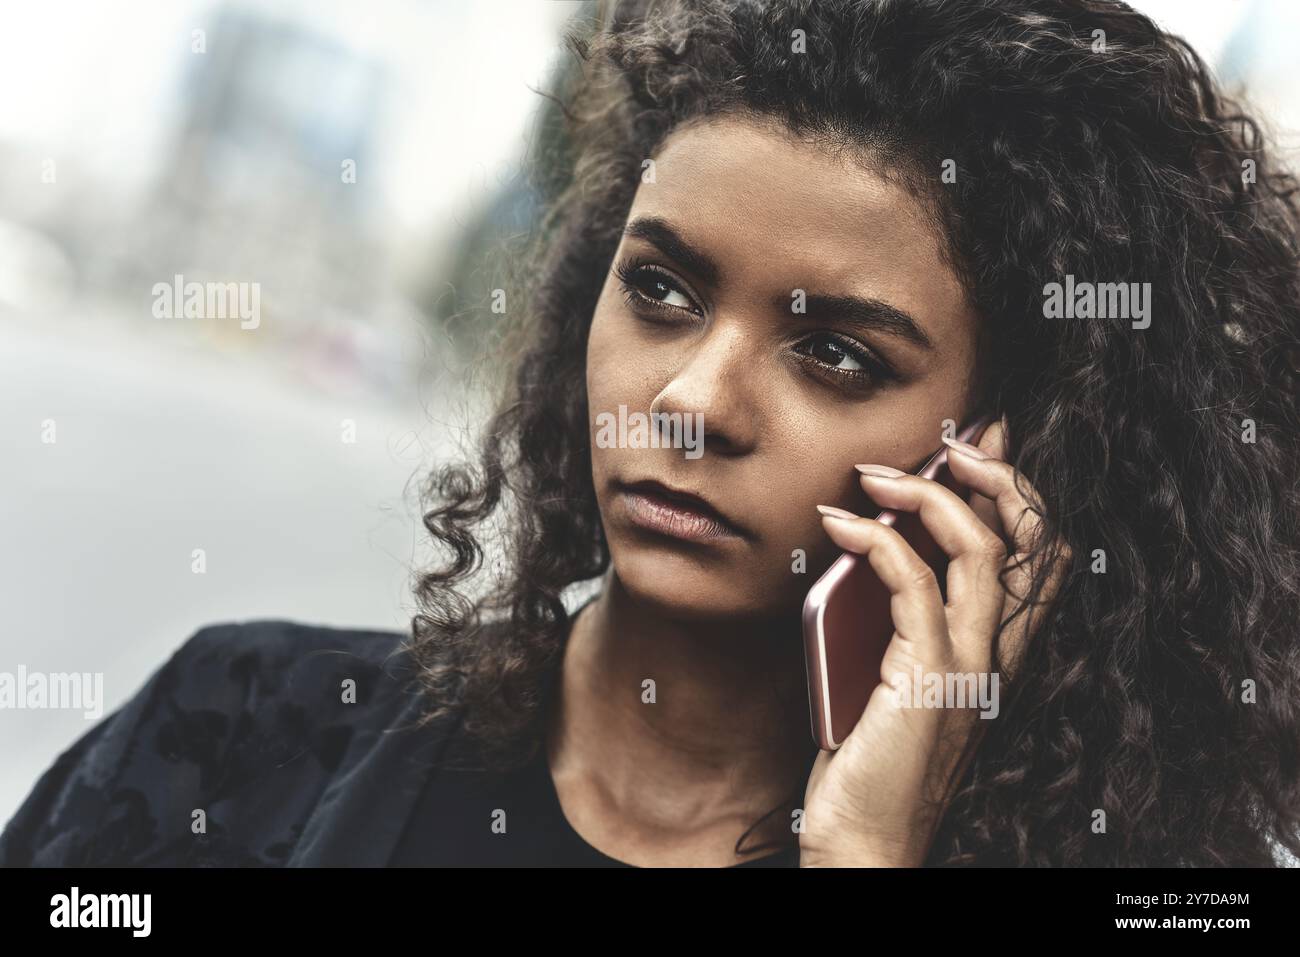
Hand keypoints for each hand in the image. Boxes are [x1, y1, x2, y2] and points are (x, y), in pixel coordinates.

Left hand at [798, 418, 1069, 866]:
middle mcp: (999, 659)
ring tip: (877, 472)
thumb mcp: (887, 671)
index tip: (974, 447)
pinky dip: (875, 540)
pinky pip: (913, 586)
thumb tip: (870, 544)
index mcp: (997, 654)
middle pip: (1036, 542)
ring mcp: (969, 671)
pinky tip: (838, 525)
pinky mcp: (928, 684)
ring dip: (929, 495)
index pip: (1039, 557)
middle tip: (949, 443)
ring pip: (984, 551)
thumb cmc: (869, 757)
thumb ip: (895, 616)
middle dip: (998, 475)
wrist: (863, 840)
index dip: (1018, 492)